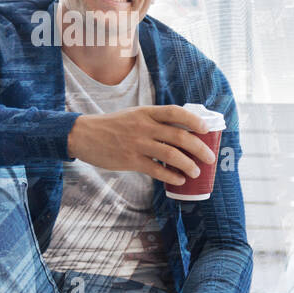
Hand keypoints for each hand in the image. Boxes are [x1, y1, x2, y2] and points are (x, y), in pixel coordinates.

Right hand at [68, 105, 216, 184]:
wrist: (84, 135)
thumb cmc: (114, 126)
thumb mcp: (135, 115)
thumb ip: (156, 121)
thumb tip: (184, 131)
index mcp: (147, 113)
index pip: (175, 112)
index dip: (193, 120)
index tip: (205, 129)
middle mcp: (144, 127)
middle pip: (179, 137)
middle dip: (199, 149)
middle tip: (210, 158)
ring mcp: (137, 144)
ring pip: (171, 155)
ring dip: (188, 165)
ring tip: (196, 172)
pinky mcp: (130, 160)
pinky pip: (156, 170)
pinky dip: (171, 176)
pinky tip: (179, 180)